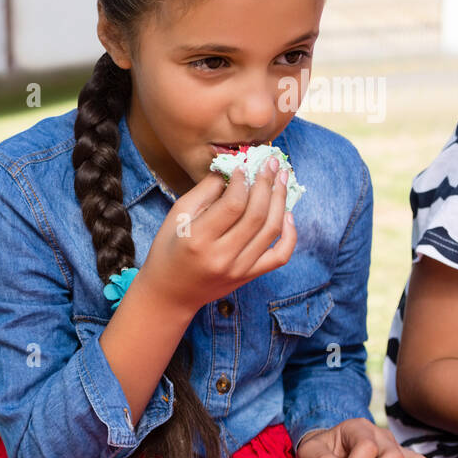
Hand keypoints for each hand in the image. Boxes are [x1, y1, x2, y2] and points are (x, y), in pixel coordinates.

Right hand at [140, 158, 296, 315]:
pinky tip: (287, 214)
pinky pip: (280, 256)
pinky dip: (290, 234)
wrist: (170, 294)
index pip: (233, 205)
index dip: (243, 181)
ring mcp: (239, 269)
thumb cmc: (168, 251)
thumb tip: (231, 170)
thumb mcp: (176, 218)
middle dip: (267, 183)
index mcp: (198, 240)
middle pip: (256, 215)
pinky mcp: (249, 276)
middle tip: (271, 163)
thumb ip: (204, 192)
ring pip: (271, 230)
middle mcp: (221, 257)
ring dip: (280, 200)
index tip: (244, 166)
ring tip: (282, 178)